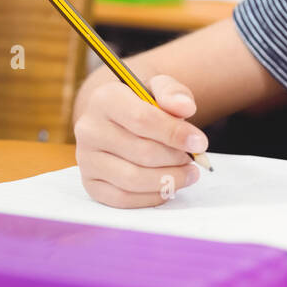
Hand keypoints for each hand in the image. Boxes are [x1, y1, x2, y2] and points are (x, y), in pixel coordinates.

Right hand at [73, 74, 208, 207]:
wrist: (120, 117)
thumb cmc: (145, 103)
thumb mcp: (161, 87)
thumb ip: (174, 93)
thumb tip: (185, 108)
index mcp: (105, 99)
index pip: (142, 119)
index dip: (175, 134)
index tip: (200, 143)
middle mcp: (89, 129)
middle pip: (141, 152)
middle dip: (175, 158)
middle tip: (193, 159)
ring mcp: (86, 159)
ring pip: (132, 179)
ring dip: (168, 179)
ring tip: (188, 173)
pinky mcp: (90, 183)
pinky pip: (122, 198)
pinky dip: (151, 196)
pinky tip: (168, 186)